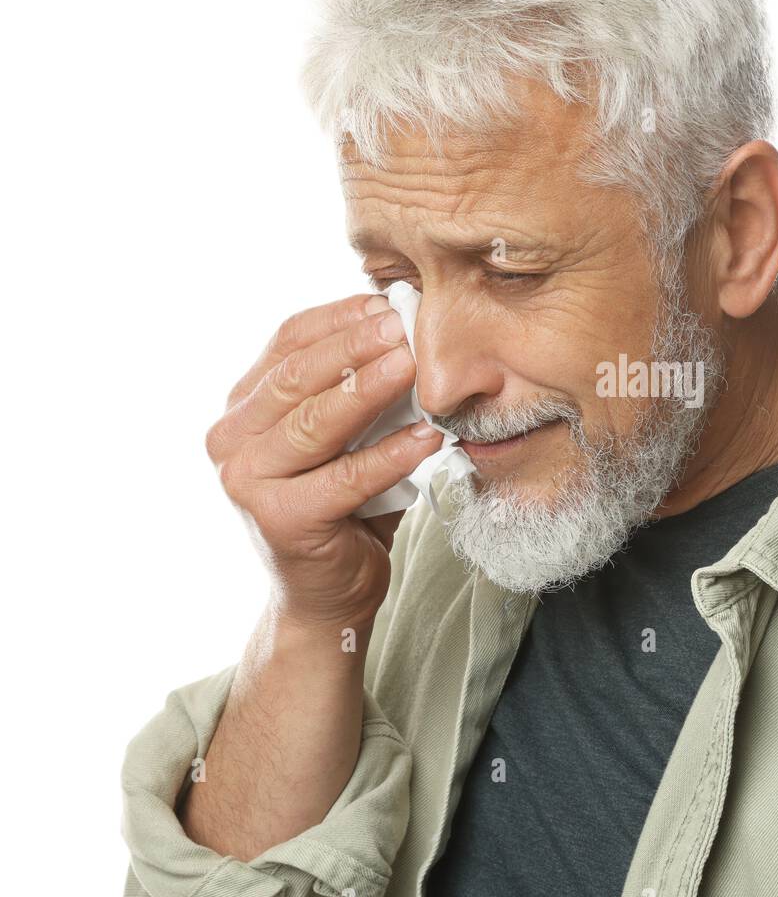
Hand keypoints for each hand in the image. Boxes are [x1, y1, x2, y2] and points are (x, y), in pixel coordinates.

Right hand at [205, 293, 445, 628]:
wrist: (327, 594)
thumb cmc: (344, 505)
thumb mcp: (345, 435)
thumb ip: (356, 388)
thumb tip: (405, 328)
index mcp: (243, 406)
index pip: (289, 340)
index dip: (341, 317)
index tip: (390, 302)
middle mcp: (231, 439)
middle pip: (298, 374)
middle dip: (357, 345)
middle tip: (406, 324)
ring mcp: (247, 480)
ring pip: (315, 421)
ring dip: (370, 389)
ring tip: (415, 367)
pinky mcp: (280, 519)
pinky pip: (345, 477)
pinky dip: (390, 454)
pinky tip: (427, 436)